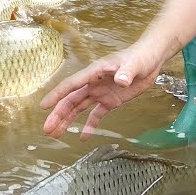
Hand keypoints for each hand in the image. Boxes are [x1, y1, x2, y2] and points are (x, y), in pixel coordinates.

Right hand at [40, 44, 164, 138]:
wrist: (151, 59)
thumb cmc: (140, 57)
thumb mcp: (134, 64)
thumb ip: (126, 73)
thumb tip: (121, 81)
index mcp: (94, 73)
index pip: (71, 85)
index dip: (57, 95)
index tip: (44, 106)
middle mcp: (93, 83)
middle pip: (71, 100)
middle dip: (58, 114)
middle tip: (47, 129)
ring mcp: (100, 92)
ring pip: (79, 108)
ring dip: (68, 120)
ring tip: (56, 134)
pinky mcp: (110, 100)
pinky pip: (96, 114)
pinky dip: (90, 125)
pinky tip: (83, 137)